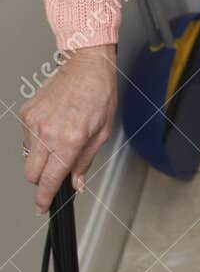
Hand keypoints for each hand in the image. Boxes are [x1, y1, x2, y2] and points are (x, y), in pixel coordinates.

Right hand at [19, 44, 117, 213]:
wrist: (85, 66)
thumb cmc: (98, 94)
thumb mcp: (102, 132)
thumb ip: (85, 161)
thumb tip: (77, 183)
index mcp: (69, 140)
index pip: (50, 179)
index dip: (44, 197)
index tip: (41, 206)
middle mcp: (47, 132)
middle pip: (31, 174)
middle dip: (41, 179)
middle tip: (55, 172)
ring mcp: (33, 122)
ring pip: (27, 156)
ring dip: (40, 158)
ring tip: (59, 140)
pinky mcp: (26, 113)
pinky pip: (26, 138)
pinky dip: (37, 140)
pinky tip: (53, 127)